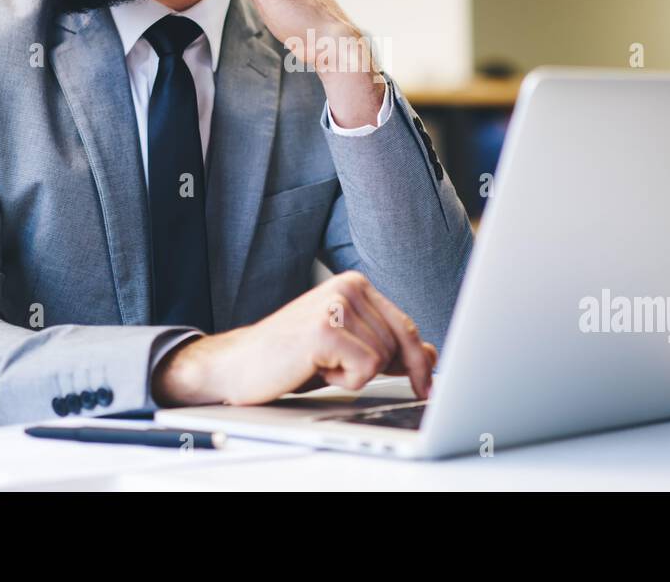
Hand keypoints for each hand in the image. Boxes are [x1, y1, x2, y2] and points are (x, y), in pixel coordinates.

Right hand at [152, 271, 437, 406]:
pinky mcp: (325, 329)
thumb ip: (385, 346)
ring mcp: (336, 305)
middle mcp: (349, 286)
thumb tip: (431, 354)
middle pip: (398, 345)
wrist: (238, 364)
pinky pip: (367, 369)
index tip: (427, 384)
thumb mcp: (345, 349)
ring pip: (383, 359)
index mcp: (355, 284)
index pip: (405, 325)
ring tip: (320, 364)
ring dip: (353, 374)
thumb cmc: (290, 356)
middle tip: (332, 367)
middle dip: (374, 369)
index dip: (419, 360)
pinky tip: (316, 368)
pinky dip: (345, 380)